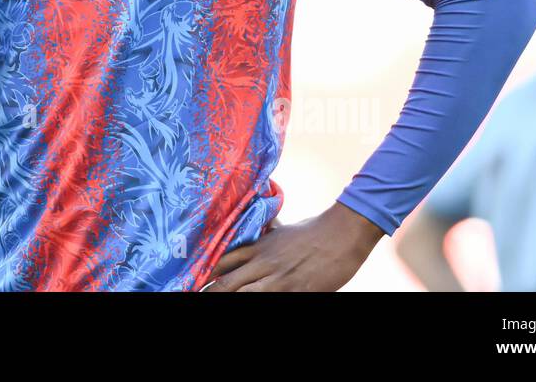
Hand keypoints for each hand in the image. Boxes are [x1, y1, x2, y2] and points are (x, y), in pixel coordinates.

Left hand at [201, 203, 382, 291]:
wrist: (342, 234)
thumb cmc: (313, 231)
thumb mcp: (282, 232)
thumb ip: (265, 236)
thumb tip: (255, 231)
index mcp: (259, 247)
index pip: (223, 261)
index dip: (206, 273)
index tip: (193, 280)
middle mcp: (264, 263)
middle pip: (228, 282)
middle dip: (211, 292)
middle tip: (194, 294)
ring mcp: (279, 279)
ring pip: (244, 294)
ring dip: (229, 298)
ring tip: (214, 301)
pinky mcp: (296, 291)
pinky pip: (271, 300)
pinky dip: (259, 303)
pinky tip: (249, 303)